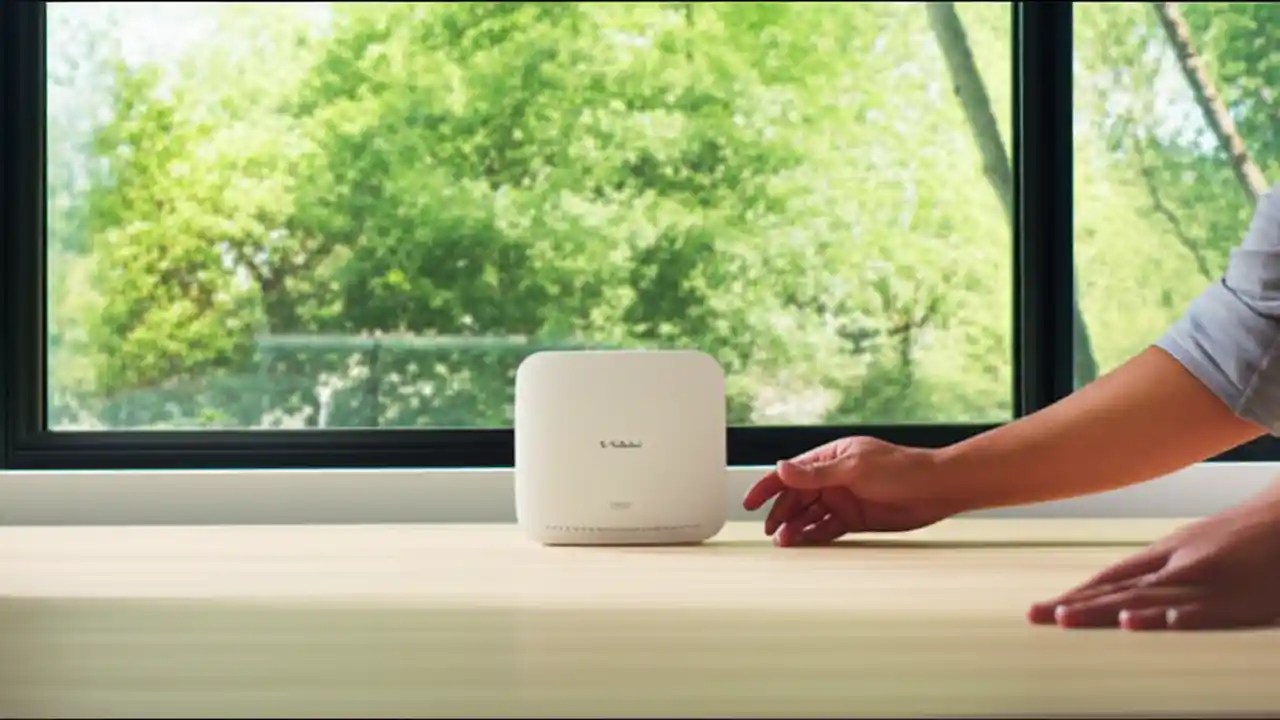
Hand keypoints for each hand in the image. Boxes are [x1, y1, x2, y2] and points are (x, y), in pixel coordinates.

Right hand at [741, 436, 956, 546]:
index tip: (749, 501)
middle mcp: (833, 479)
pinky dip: (813, 536)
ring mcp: (843, 499)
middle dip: (780, 513)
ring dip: (795, 527)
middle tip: (769, 531)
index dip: (767, 486)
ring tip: (784, 542)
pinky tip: (803, 543)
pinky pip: (827, 529)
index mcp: (829, 459)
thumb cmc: (901, 469)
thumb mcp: (854, 468)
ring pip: (810, 516)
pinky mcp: (855, 518)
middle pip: (796, 498)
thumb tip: (781, 468)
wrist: (936, 488)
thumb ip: (816, 472)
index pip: (790, 473)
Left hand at [1028, 495, 1279, 629]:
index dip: (1078, 593)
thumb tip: (1127, 582)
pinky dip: (1162, 618)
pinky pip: (1192, 613)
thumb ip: (1166, 562)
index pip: (1112, 577)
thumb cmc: (1250, 534)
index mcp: (1168, 553)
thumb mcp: (1200, 543)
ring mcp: (1201, 581)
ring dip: (1102, 611)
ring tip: (1065, 619)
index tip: (1045, 608)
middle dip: (1074, 605)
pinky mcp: (1231, 601)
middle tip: (1035, 616)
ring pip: (1142, 600)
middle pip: (1116, 589)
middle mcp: (1176, 565)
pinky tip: (1134, 624)